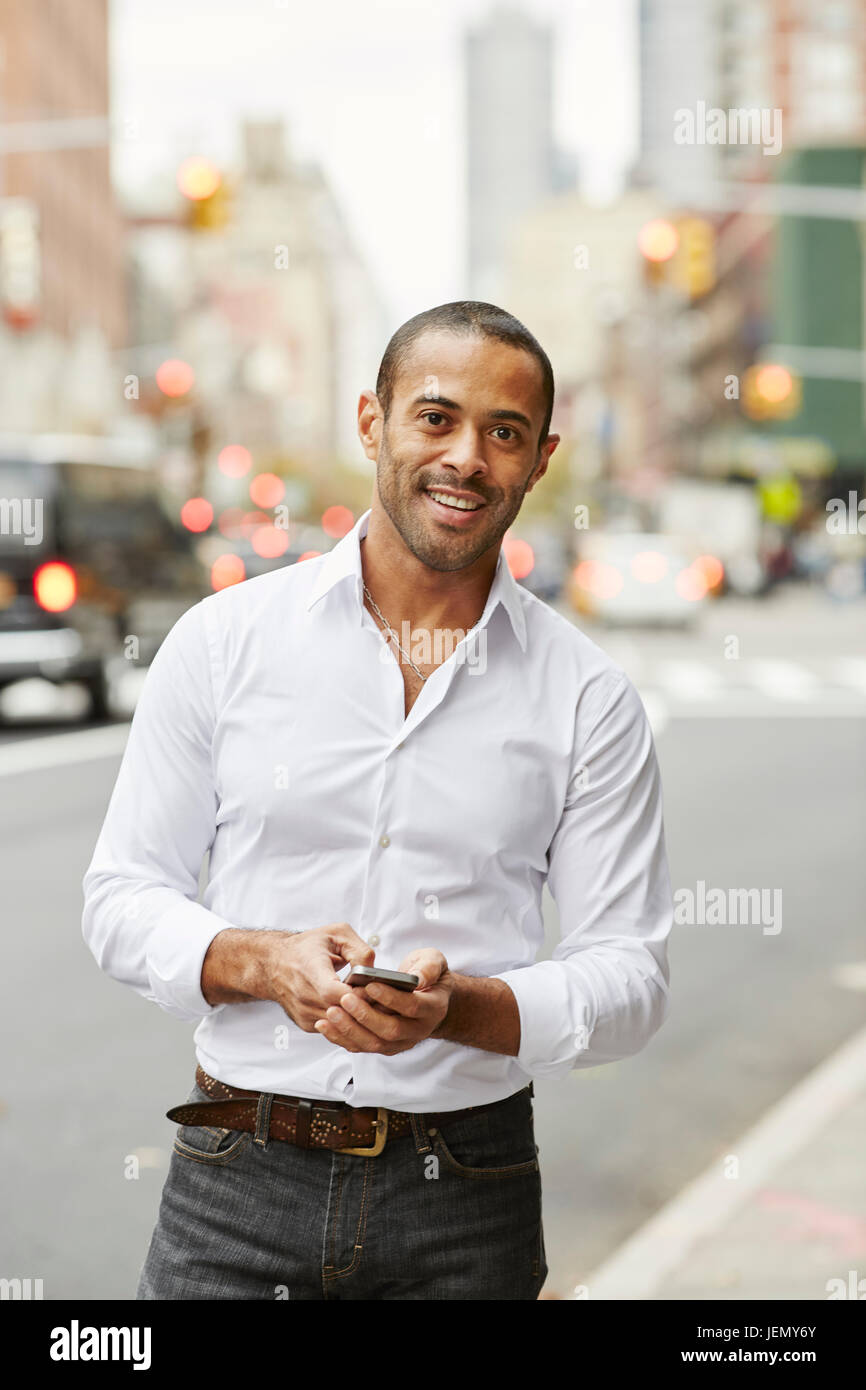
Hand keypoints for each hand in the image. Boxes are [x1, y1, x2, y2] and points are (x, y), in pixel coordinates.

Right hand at [260, 923, 375, 1031]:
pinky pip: (334, 1029)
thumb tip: (373, 974)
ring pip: (340, 1025)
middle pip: (340, 1012)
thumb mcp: (338, 934)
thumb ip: (360, 951)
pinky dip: (346, 1021)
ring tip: (366, 1001)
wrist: (274, 963)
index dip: (355, 994)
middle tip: (377, 996)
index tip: (369, 988)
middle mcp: (303, 994)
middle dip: (364, 1007)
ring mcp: (303, 1012)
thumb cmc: (306, 947)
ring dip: (357, 1017)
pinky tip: (352, 1007)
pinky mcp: (306, 1024)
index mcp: (310, 968)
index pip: (332, 991)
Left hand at [314, 948, 451, 1054]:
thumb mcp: (434, 961)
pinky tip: (324, 1025)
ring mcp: (401, 1042)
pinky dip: (341, 1038)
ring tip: (331, 1012)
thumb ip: (429, 967)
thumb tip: (418, 978)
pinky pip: (361, 1047)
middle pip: (391, 1031)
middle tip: (345, 999)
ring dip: (350, 1029)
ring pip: (374, 1043)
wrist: (427, 995)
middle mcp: (419, 1030)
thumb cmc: (427, 973)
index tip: (370, 986)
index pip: (412, 1007)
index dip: (391, 998)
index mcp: (433, 1008)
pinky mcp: (384, 1046)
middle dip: (366, 1016)